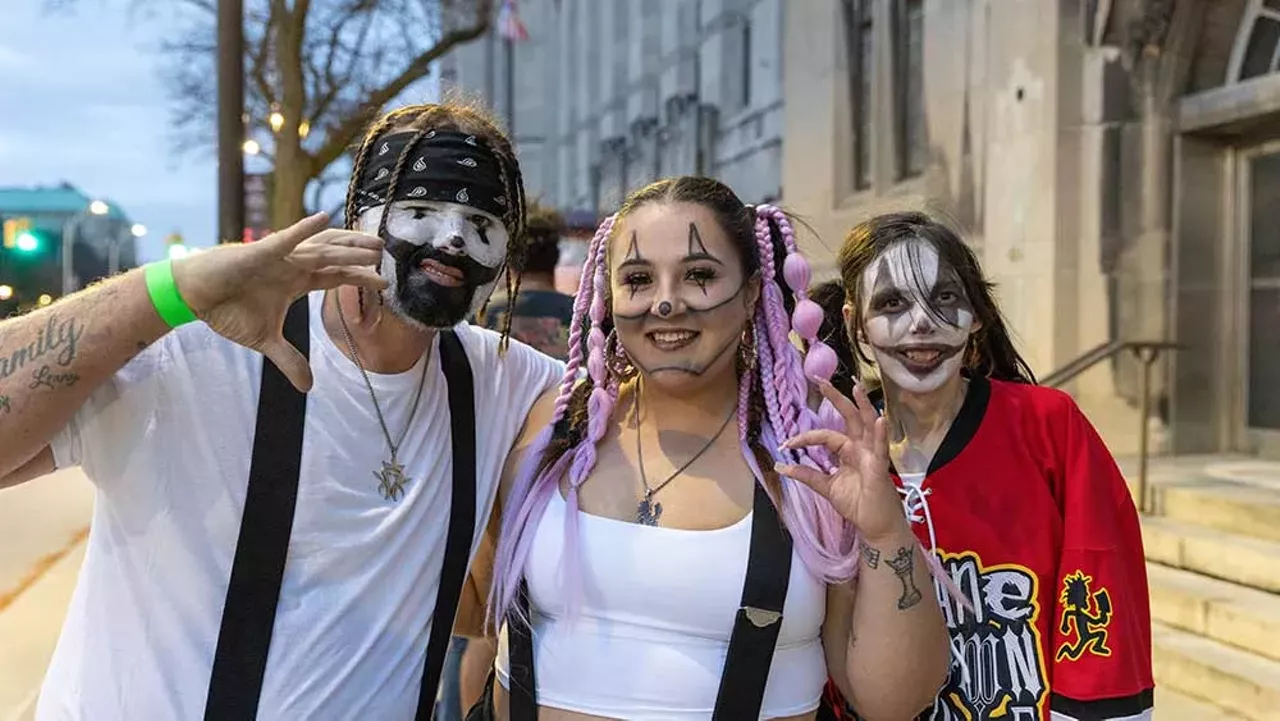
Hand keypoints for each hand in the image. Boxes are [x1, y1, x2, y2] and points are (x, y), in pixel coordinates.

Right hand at [171, 212, 386, 391]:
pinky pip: (284, 239)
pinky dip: (303, 230)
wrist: (194, 297)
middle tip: (386, 251)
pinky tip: (321, 219)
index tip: (383, 282)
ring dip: (346, 245)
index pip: (335, 277)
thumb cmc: (228, 310)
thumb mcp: (266, 341)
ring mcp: (278, 257)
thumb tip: (308, 387)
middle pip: (334, 257)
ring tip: (371, 243)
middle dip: (359, 255)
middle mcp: (292, 266)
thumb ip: (290, 360)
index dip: (359, 278)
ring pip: (319, 249)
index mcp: (297, 281)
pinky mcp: (259, 252)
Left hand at [775, 380, 908, 542]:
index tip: (786, 443)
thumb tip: (780, 466)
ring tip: (857, 387)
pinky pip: (880, 448)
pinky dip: (880, 433)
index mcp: (848, 451)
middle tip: (822, 381)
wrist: (874, 526)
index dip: (806, 437)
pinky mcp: (880, 467)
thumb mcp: (825, 487)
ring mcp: (872, 455)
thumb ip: (806, 475)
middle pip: (849, 418)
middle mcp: (861, 448)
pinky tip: (879, 419)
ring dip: (862, 406)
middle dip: (837, 399)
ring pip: (867, 425)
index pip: (825, 435)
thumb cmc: (857, 504)